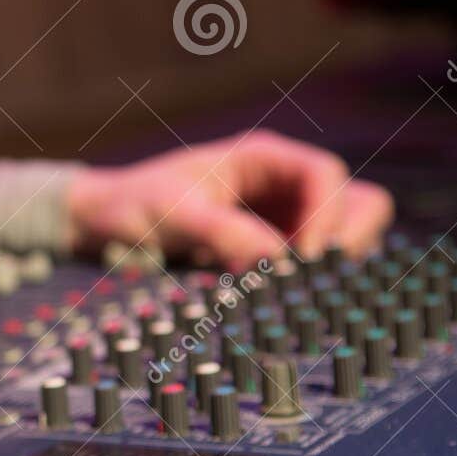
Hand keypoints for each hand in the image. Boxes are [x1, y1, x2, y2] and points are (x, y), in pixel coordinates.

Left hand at [65, 130, 394, 270]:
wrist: (104, 222)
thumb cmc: (134, 205)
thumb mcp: (174, 214)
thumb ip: (224, 233)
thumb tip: (275, 261)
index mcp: (262, 157)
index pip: (324, 175)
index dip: (327, 215)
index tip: (306, 259)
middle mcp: (281, 182)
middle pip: (352, 201)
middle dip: (344, 237)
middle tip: (314, 278)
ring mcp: (281, 216)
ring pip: (342, 232)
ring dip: (332, 261)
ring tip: (300, 291)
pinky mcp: (272, 248)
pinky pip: (312, 261)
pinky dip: (309, 279)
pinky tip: (284, 298)